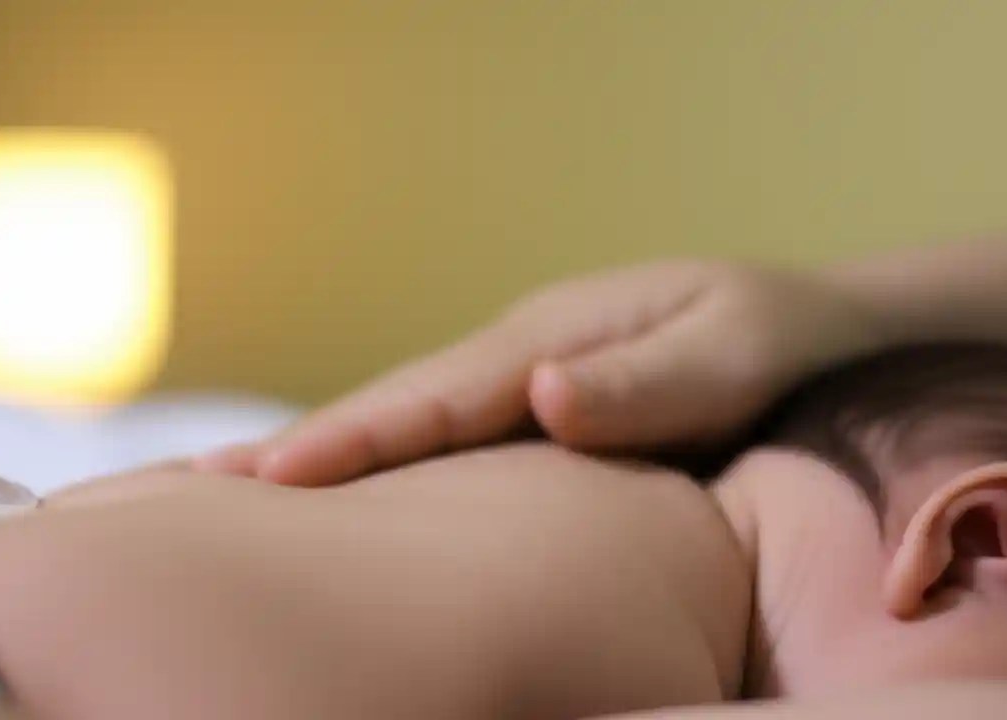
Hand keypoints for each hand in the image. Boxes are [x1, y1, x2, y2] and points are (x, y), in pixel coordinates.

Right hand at [198, 260, 877, 485]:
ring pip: (412, 424)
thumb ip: (645, 380)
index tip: (269, 477)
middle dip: (304, 446)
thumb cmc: (774, 339)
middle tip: (198, 491)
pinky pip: (451, 442)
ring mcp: (524, 379)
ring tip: (240, 501)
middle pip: (395, 406)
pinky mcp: (539, 409)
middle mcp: (521, 354)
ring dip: (332, 459)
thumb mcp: (732, 352)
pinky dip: (390, 468)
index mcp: (552, 335)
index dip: (352, 438)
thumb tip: (540, 394)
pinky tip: (353, 503)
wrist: (808, 324)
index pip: (435, 396)